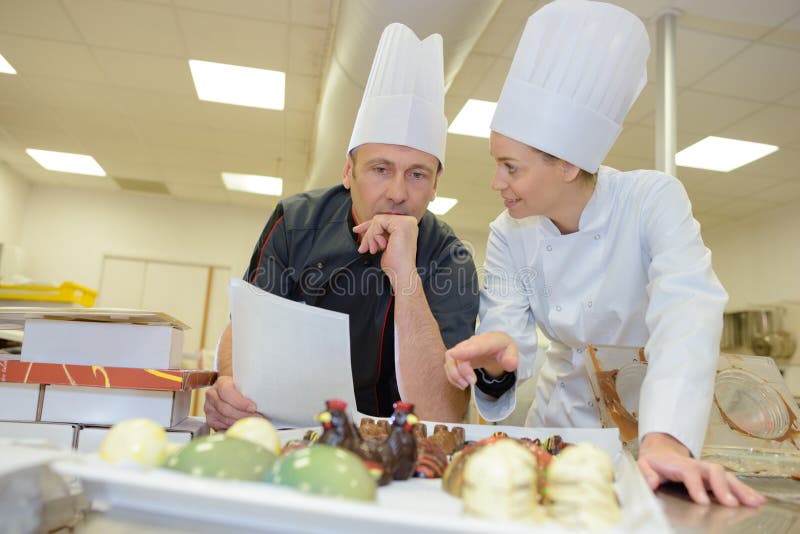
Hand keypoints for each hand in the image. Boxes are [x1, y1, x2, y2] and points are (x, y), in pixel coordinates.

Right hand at [204, 375, 257, 430]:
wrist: (230, 393)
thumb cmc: (241, 388)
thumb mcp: (244, 384)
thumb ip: (250, 388)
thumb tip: (264, 398)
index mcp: (221, 383)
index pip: (227, 392)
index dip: (240, 402)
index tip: (253, 407)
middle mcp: (212, 395)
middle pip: (226, 409)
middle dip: (244, 415)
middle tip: (258, 418)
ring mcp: (209, 408)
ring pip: (225, 419)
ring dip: (241, 422)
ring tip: (254, 422)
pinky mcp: (210, 420)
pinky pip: (223, 426)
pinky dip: (235, 427)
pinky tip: (244, 426)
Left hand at [353, 214, 417, 286]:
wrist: (401, 273)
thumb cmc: (395, 264)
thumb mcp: (385, 243)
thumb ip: (380, 233)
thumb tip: (365, 227)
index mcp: (407, 226)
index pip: (384, 220)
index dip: (369, 226)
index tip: (356, 230)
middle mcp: (409, 221)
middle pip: (380, 220)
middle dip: (368, 234)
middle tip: (363, 248)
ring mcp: (406, 222)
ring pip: (378, 221)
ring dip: (371, 236)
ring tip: (373, 250)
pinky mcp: (401, 224)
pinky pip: (379, 222)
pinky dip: (375, 235)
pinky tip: (381, 246)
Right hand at [444, 331, 518, 389]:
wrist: (496, 344)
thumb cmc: (502, 348)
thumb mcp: (512, 351)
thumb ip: (512, 358)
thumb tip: (509, 365)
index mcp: (487, 341)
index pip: (474, 345)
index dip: (464, 350)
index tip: (455, 355)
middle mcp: (470, 344)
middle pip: (457, 354)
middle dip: (461, 370)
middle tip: (472, 383)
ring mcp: (462, 350)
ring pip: (449, 360)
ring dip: (454, 375)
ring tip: (465, 385)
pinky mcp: (457, 357)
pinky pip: (448, 366)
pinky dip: (452, 377)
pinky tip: (462, 384)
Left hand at [637, 433, 765, 506]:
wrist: (662, 450)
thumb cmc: (654, 461)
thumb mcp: (643, 464)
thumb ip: (645, 473)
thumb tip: (653, 482)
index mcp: (679, 465)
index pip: (690, 473)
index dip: (697, 486)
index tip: (703, 501)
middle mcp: (697, 465)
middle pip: (714, 472)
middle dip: (724, 487)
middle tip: (732, 504)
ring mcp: (708, 470)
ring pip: (727, 476)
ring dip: (741, 489)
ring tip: (755, 502)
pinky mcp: (715, 477)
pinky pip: (732, 482)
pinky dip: (745, 490)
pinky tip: (757, 499)